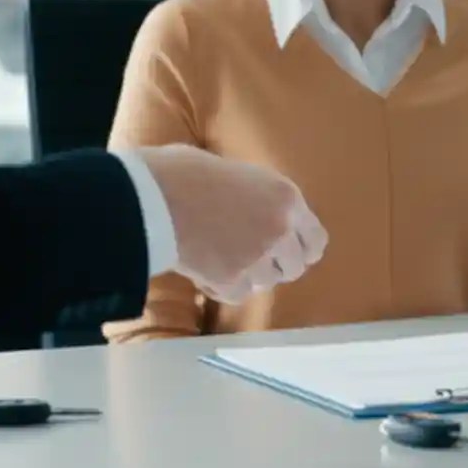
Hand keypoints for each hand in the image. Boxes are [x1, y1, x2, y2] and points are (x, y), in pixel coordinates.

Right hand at [137, 145, 327, 302]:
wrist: (151, 197)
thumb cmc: (185, 172)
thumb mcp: (238, 173)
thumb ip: (260, 198)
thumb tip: (261, 212)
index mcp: (287, 199)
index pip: (316, 241)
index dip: (302, 248)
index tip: (289, 251)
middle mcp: (280, 231)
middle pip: (295, 267)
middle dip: (275, 265)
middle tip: (250, 257)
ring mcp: (258, 259)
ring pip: (266, 283)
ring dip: (248, 275)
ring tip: (220, 256)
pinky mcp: (232, 281)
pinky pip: (238, 295)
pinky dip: (223, 287)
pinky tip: (204, 269)